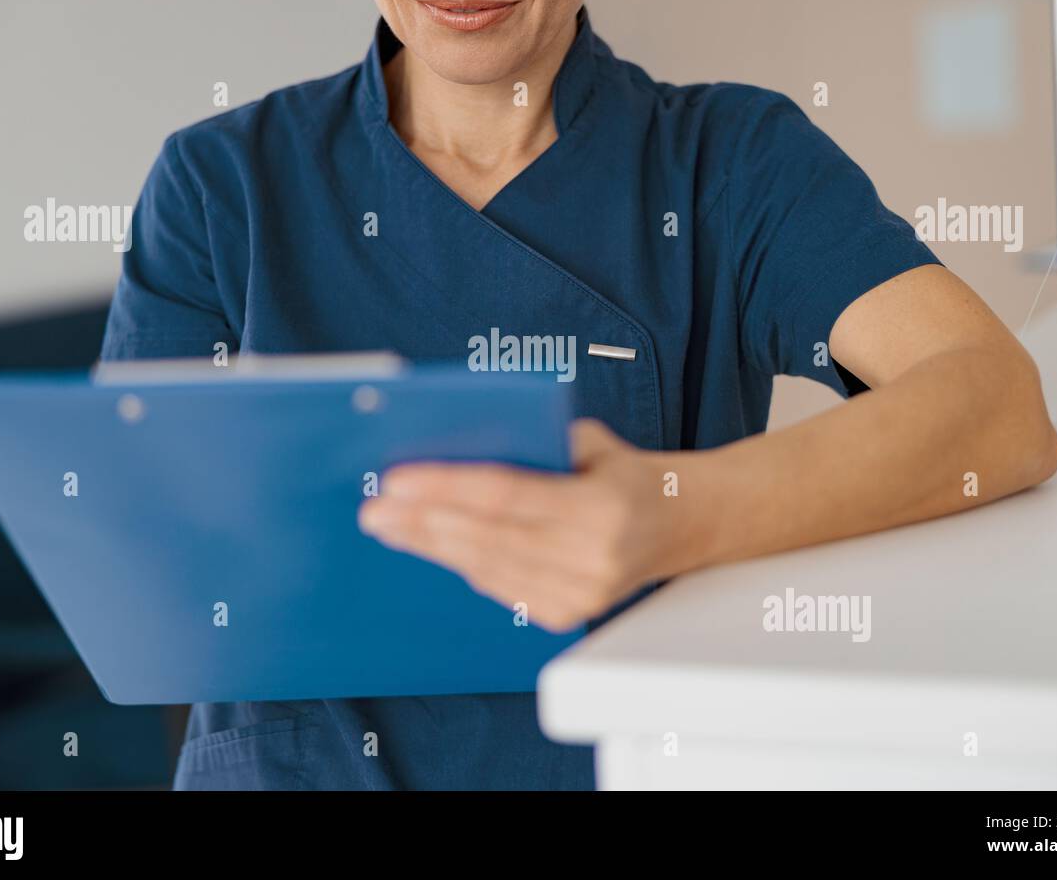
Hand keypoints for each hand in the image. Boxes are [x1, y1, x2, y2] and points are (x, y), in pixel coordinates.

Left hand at [357, 419, 706, 632]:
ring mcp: (580, 596)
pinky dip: (460, 562)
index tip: (397, 479)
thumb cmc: (625, 474)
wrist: (680, 524)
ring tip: (390, 525)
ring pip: (485, 567)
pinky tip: (429, 544)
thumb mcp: (590, 442)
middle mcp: (593, 560)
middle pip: (486, 538)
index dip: (445, 487)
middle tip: (376, 507)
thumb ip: (533, 444)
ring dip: (431, 545)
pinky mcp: (566, 614)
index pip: (506, 496)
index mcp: (602, 509)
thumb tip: (455, 445)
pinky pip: (497, 586)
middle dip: (423, 521)